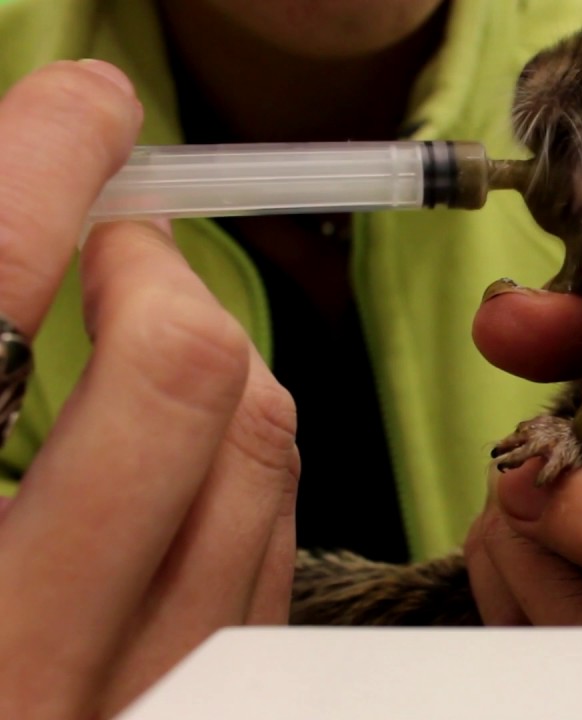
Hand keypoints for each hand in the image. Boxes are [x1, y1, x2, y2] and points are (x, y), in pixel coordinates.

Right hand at [0, 61, 299, 718]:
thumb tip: (24, 236)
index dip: (31, 177)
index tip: (75, 112)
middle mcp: (21, 663)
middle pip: (178, 384)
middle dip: (160, 274)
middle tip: (118, 235)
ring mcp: (138, 702)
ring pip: (257, 462)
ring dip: (216, 363)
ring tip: (150, 332)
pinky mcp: (208, 716)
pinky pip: (264, 558)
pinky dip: (237, 471)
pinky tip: (183, 455)